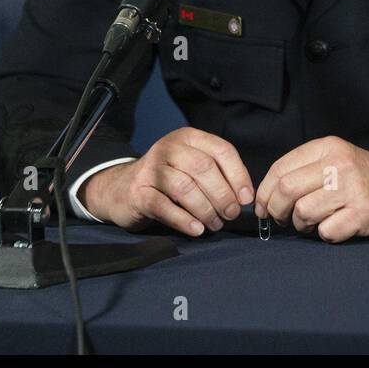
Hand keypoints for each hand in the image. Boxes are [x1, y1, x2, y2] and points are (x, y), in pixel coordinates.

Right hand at [76, 126, 252, 235]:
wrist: (121, 188)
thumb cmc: (167, 179)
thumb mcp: (191, 166)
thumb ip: (216, 174)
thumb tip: (244, 196)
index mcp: (188, 138)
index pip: (221, 150)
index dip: (238, 175)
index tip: (246, 198)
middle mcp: (169, 148)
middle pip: (203, 169)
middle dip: (223, 195)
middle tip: (231, 214)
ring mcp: (151, 169)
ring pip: (185, 187)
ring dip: (205, 209)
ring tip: (215, 224)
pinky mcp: (138, 192)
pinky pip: (164, 207)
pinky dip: (184, 220)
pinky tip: (197, 229)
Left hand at [254, 136, 368, 241]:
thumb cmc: (367, 178)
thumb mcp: (337, 160)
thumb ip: (306, 170)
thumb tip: (268, 195)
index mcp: (327, 148)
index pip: (280, 168)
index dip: (265, 192)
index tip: (262, 206)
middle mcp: (338, 164)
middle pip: (287, 190)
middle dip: (277, 210)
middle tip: (283, 220)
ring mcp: (351, 189)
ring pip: (303, 211)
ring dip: (302, 225)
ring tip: (313, 224)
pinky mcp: (363, 213)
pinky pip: (327, 231)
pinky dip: (325, 235)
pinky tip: (336, 228)